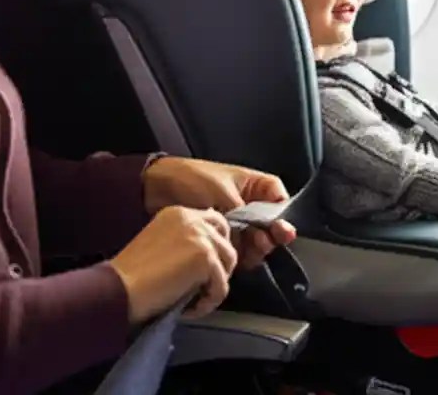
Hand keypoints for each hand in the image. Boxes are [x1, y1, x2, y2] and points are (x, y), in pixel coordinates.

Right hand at [110, 206, 237, 322]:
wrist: (119, 288)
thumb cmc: (133, 275)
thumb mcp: (161, 243)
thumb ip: (186, 241)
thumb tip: (213, 256)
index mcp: (179, 212)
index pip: (215, 222)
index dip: (215, 248)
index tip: (202, 270)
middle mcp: (192, 218)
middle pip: (227, 241)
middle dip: (221, 264)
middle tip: (203, 286)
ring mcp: (201, 236)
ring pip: (228, 263)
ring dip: (214, 287)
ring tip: (193, 301)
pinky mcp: (206, 257)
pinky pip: (222, 285)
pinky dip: (209, 302)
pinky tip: (190, 309)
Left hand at [144, 156, 297, 268]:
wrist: (155, 190)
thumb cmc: (191, 180)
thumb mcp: (224, 193)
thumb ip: (247, 214)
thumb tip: (262, 234)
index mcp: (251, 184)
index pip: (278, 199)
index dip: (282, 214)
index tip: (282, 228)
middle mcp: (247, 204)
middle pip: (270, 224)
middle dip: (271, 234)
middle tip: (266, 240)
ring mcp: (234, 222)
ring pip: (256, 240)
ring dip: (257, 247)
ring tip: (253, 247)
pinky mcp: (221, 238)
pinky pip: (238, 250)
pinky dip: (240, 255)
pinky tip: (238, 257)